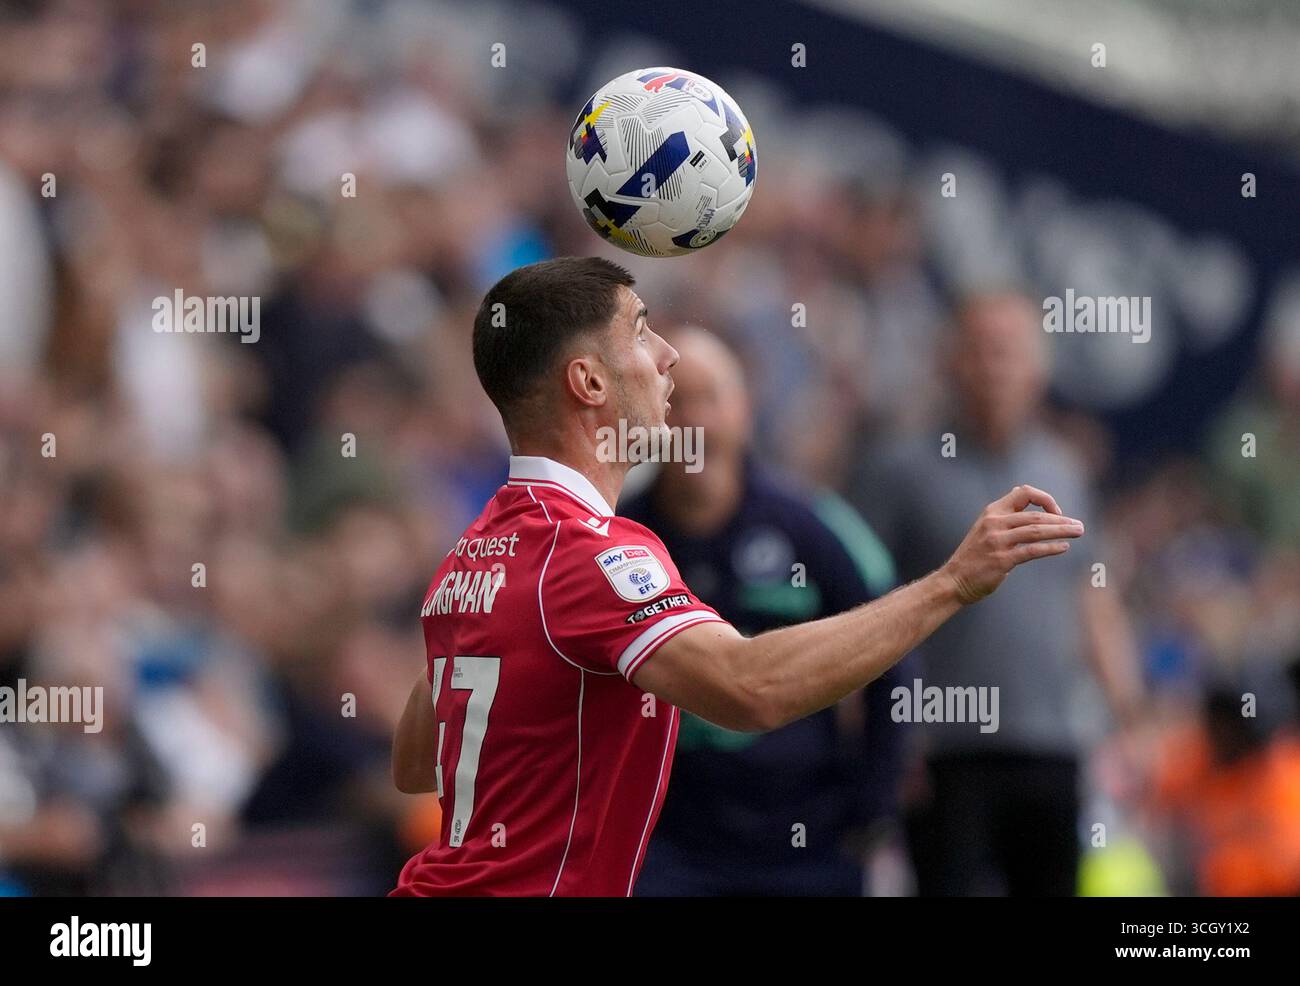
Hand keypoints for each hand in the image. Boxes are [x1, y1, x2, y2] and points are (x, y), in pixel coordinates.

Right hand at [940, 484, 1084, 604]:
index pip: (1024, 493)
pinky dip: (1050, 548)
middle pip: (1035, 515)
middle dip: (1061, 520)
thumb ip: (1004, 510)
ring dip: (1061, 531)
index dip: (1044, 499)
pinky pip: (1032, 550)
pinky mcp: (1001, 559)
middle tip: (1079, 526)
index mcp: (992, 511)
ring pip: (1036, 530)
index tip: (1057, 512)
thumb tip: (1019, 490)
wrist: (954, 579)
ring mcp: (997, 541)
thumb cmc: (974, 554)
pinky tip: (1064, 547)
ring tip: (1078, 532)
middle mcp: (994, 523)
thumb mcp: (984, 525)